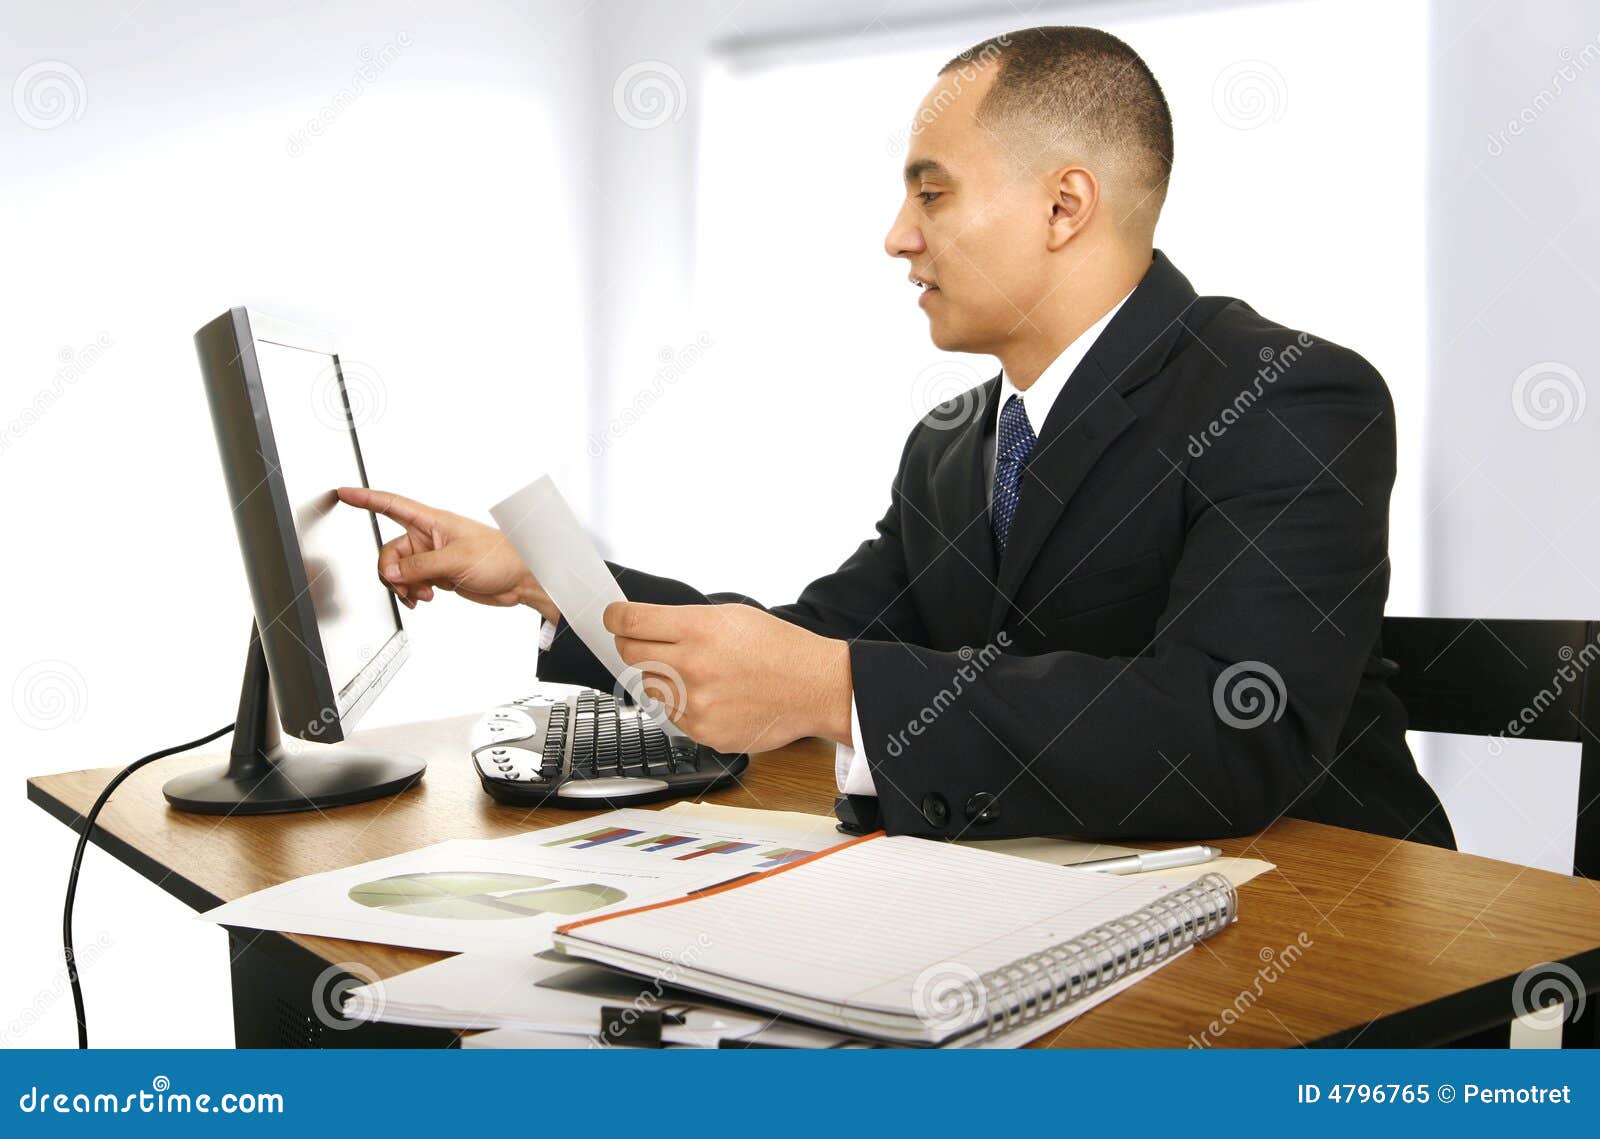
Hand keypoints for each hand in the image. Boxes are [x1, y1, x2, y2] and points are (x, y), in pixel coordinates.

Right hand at [337, 486, 558, 620]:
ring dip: (403, 586)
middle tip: (406, 586)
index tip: (343, 493)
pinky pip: (411, 583)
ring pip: (398, 571)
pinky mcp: (437, 574)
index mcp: (432, 522)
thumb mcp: (455, 560)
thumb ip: (418, 568)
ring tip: (422, 595)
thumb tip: (390, 573)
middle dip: (392, 572)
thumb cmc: (500, 557)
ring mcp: (431, 557)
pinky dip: (411, 593)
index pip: (391, 505)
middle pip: (389, 551)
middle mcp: (428, 537)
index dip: (365, 498)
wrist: (520, 579)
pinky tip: (423, 598)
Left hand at [604, 601, 852, 754]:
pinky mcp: (703, 731)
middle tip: (644, 643)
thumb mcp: (733, 616)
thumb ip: (686, 622)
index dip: (615, 618)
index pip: (632, 622)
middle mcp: (692, 666)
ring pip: (649, 687)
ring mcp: (696, 703)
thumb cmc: (778, 649)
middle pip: (630, 655)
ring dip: (662, 678)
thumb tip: (646, 626)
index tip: (613, 618)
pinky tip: (713, 696)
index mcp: (699, 630)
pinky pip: (672, 715)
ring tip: (698, 673)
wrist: (814, 688)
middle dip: (632, 645)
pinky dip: (683, 705)